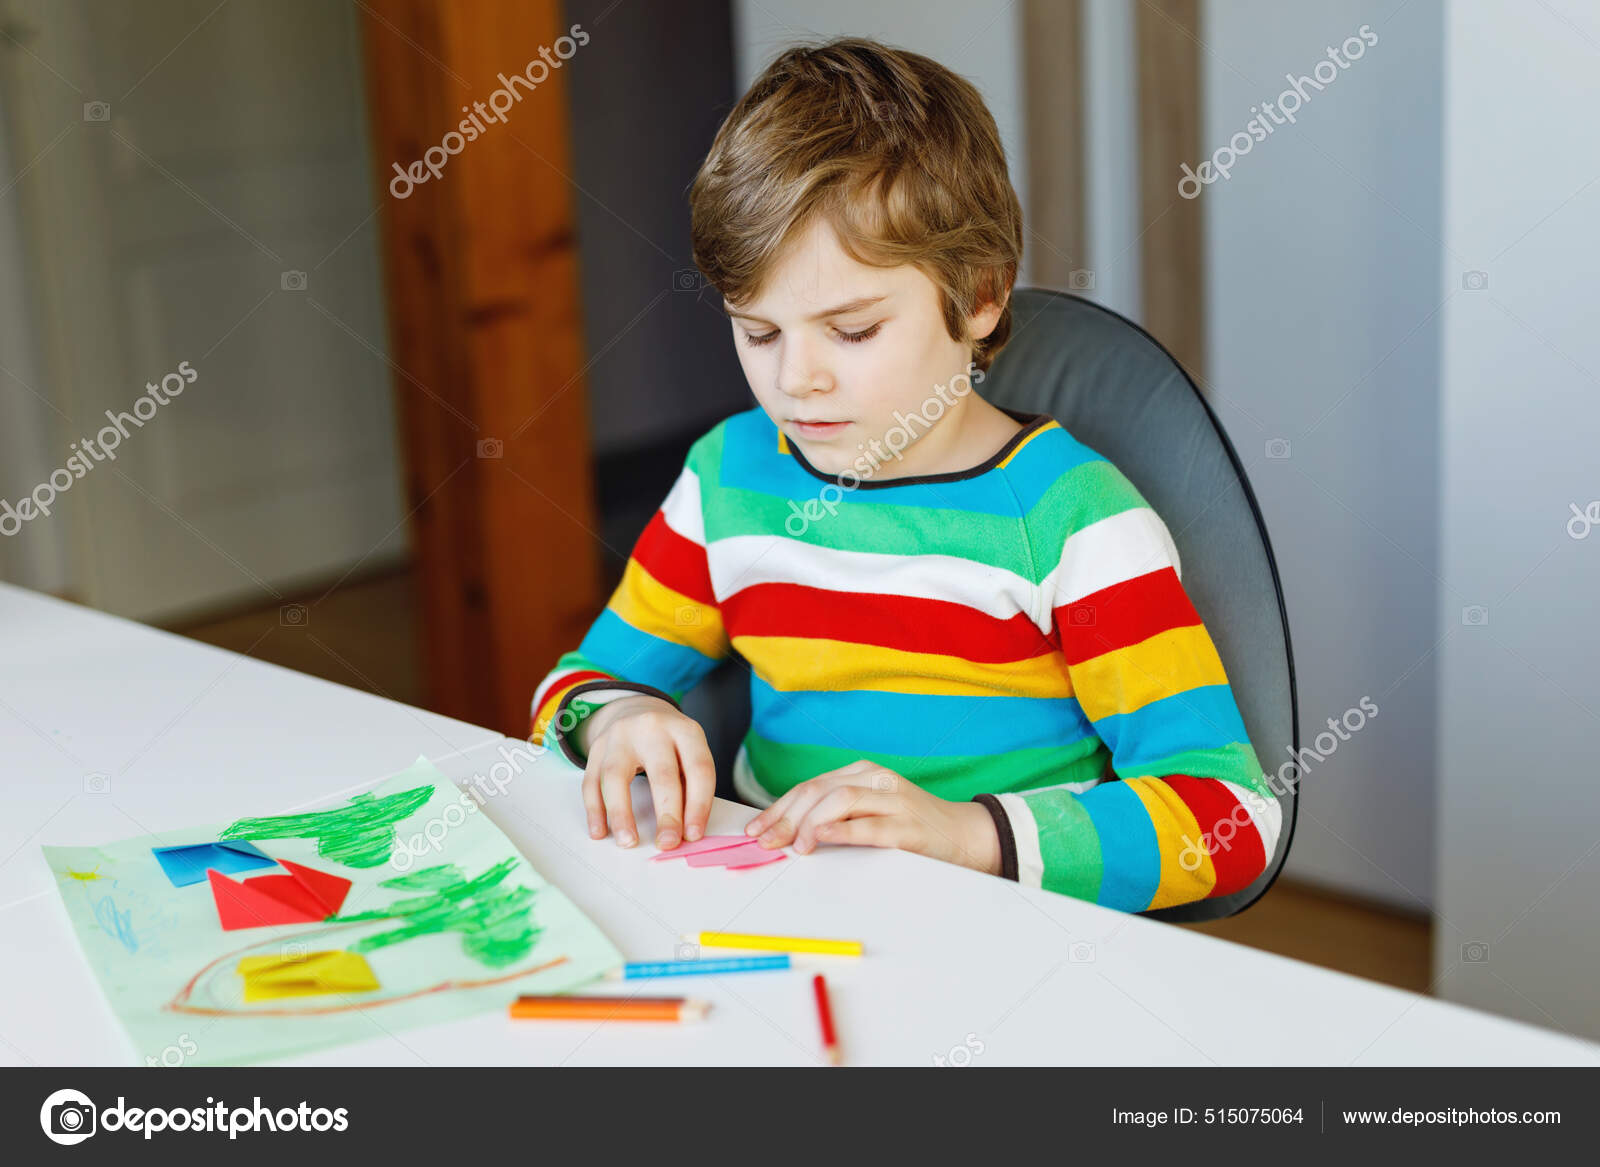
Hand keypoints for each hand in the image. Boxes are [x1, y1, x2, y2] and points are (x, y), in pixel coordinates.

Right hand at [580, 695, 714, 850]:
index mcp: (685, 730)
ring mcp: (620, 736)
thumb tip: (688, 831)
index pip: (698, 768)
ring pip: (616, 776)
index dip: (698, 805)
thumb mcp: (688, 752)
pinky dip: (595, 810)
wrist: (636, 709)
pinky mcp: (596, 747)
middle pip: (661, 773)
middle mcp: (652, 728)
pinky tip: (600, 831)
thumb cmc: (669, 742)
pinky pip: (591, 782)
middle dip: (667, 813)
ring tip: (628, 842)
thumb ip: (691, 785)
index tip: (693, 835)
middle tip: (667, 843)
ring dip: (622, 814)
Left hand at [742, 760, 1000, 875]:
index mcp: (863, 773)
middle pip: (818, 791)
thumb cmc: (913, 828)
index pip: (810, 786)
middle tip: (766, 841)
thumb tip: (787, 833)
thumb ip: (836, 815)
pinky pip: (868, 825)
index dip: (778, 808)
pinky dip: (841, 831)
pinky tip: (822, 840)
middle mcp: (876, 780)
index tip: (756, 829)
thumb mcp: (872, 811)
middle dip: (785, 817)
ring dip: (809, 824)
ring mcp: (894, 801)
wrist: (966, 837)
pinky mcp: (908, 826)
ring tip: (795, 847)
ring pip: (839, 801)